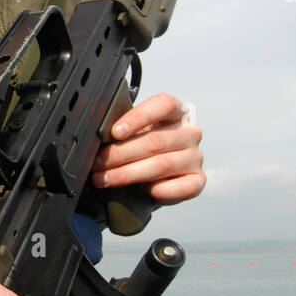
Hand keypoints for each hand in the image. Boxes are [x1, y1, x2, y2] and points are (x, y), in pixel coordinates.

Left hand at [90, 92, 204, 203]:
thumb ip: (123, 131)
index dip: (138, 118)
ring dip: (127, 174)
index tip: (115, 132)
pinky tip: (140, 190)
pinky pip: (180, 187)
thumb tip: (98, 138)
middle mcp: (189, 133)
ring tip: (104, 179)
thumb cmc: (142, 149)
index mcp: (175, 112)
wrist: (155, 175)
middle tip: (98, 163)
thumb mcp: (134, 134)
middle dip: (120, 153)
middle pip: (155, 140)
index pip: (163, 105)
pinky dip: (157, 190)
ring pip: (161, 165)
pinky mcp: (197, 180)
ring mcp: (195, 157)